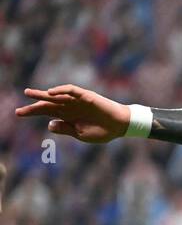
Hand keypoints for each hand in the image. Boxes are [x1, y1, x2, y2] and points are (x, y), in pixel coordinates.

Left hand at [15, 84, 129, 142]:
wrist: (120, 126)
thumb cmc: (102, 131)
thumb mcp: (81, 134)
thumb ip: (65, 129)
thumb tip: (49, 124)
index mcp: (67, 116)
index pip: (46, 112)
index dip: (32, 112)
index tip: (18, 113)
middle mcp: (69, 106)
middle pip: (47, 104)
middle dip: (33, 105)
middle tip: (19, 109)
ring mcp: (76, 100)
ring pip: (56, 96)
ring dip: (43, 95)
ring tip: (29, 93)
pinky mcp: (85, 96)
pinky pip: (71, 91)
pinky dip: (61, 91)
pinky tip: (51, 93)